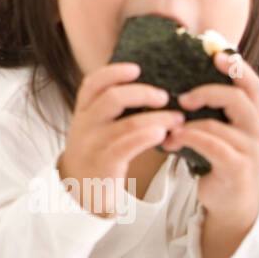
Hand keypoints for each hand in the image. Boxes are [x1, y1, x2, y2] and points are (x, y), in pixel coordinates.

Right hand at [58, 62, 186, 215]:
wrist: (81, 188)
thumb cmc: (98, 150)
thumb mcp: (96, 125)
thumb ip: (112, 107)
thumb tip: (147, 85)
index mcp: (83, 110)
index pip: (92, 83)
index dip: (114, 72)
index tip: (137, 68)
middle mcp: (85, 124)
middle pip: (111, 98)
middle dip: (143, 93)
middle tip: (165, 96)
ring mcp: (93, 144)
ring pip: (127, 123)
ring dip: (157, 118)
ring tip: (177, 119)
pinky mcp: (104, 163)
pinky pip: (127, 146)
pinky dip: (147, 136)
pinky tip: (163, 134)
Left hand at [164, 52, 258, 237]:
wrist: (230, 201)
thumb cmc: (217, 158)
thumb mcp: (216, 128)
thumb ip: (209, 106)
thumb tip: (179, 78)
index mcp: (251, 115)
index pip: (251, 82)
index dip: (235, 64)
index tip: (214, 48)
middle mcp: (256, 129)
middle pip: (239, 97)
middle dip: (208, 90)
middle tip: (182, 98)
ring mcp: (250, 149)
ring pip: (220, 123)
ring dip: (189, 122)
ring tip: (170, 125)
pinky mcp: (237, 167)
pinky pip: (211, 145)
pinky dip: (187, 138)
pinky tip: (170, 141)